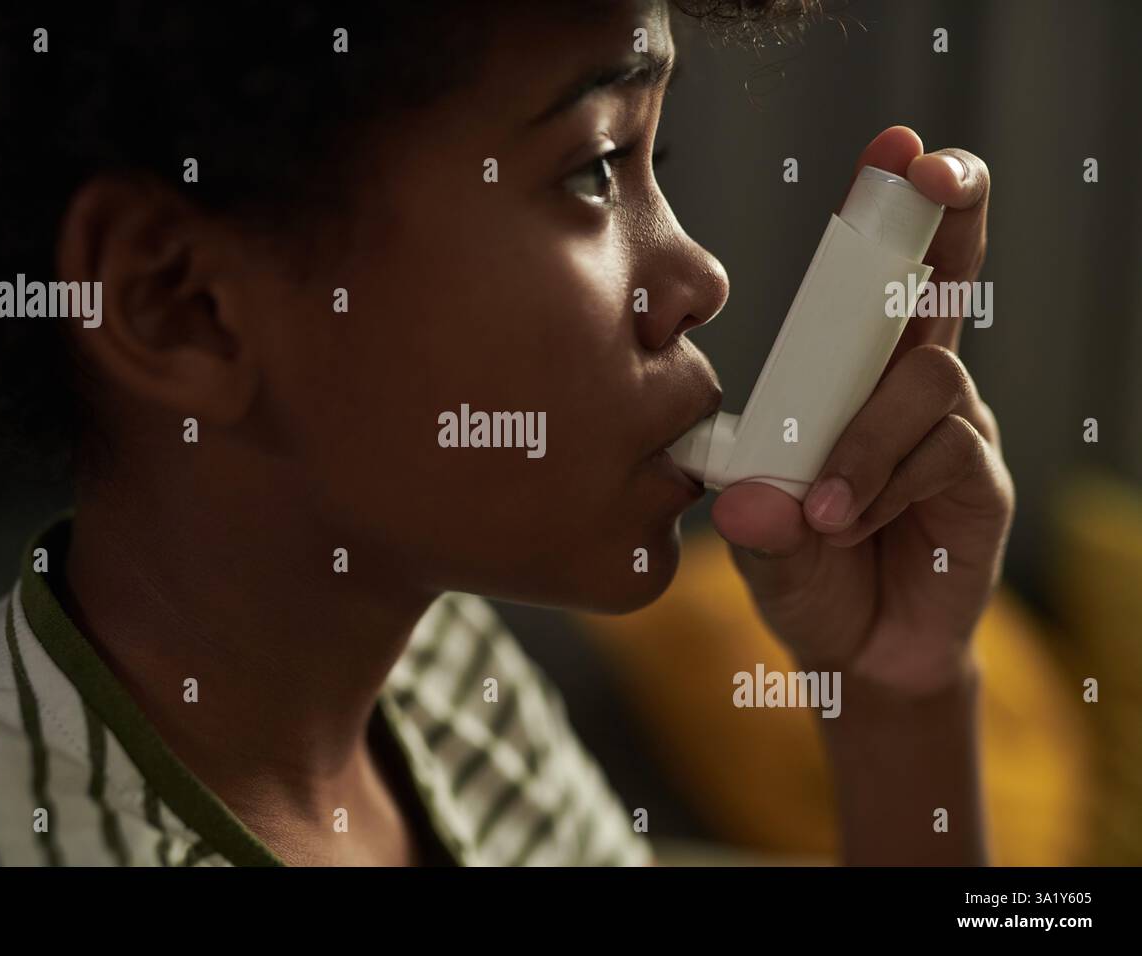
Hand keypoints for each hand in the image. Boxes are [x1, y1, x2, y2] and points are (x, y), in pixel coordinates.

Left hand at [711, 126, 1014, 697]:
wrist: (859, 654)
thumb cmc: (807, 577)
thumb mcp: (763, 544)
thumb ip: (756, 521)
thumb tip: (749, 503)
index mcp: (849, 381)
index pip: (872, 286)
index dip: (887, 215)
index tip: (896, 148)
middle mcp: (905, 390)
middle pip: (939, 284)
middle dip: (943, 217)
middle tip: (936, 172)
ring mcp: (951, 430)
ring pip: (926, 381)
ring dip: (866, 439)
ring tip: (824, 512)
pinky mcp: (980, 480)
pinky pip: (945, 450)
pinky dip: (887, 482)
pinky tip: (853, 522)